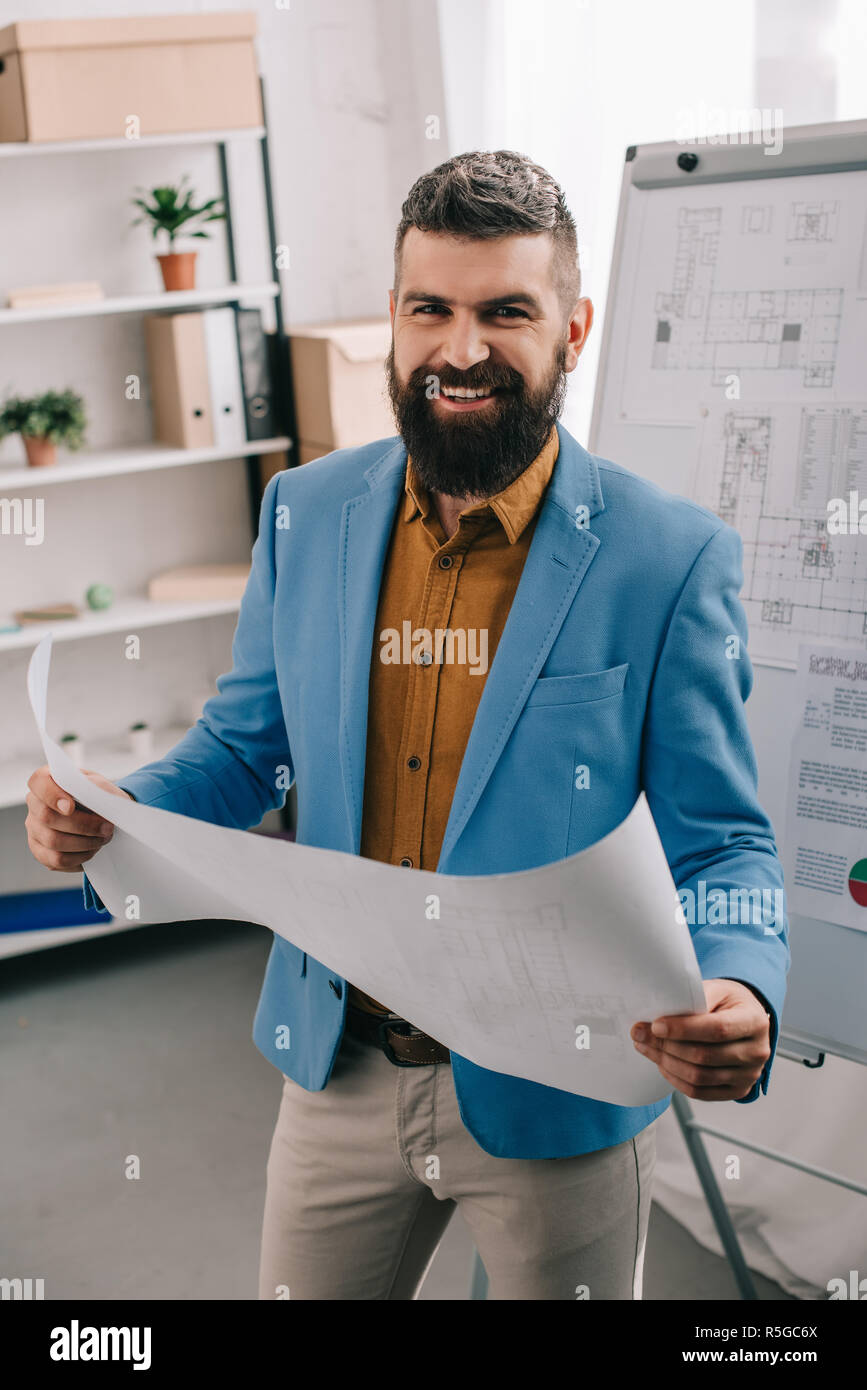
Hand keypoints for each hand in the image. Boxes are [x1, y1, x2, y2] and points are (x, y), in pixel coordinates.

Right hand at [26, 764, 132, 872]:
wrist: (104, 815)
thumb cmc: (99, 796)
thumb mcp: (100, 785)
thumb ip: (94, 786)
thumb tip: (90, 794)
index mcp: (47, 781)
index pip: (38, 782)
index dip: (52, 796)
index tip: (71, 807)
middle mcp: (35, 804)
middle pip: (47, 817)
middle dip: (83, 825)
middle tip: (107, 828)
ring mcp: (34, 828)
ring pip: (53, 841)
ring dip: (84, 843)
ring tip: (102, 839)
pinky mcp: (40, 850)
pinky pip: (56, 860)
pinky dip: (79, 857)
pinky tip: (91, 850)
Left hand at [630, 979, 770, 1100]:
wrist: (745, 1018)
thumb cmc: (727, 1002)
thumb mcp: (716, 989)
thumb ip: (695, 998)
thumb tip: (662, 1012)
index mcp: (754, 1021)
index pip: (718, 1030)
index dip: (684, 1030)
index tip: (656, 1025)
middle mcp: (757, 1052)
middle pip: (704, 1056)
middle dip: (666, 1046)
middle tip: (639, 1033)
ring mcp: (748, 1075)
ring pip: (698, 1077)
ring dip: (665, 1062)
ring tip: (645, 1046)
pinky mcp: (737, 1091)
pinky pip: (700, 1092)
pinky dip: (675, 1079)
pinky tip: (661, 1063)